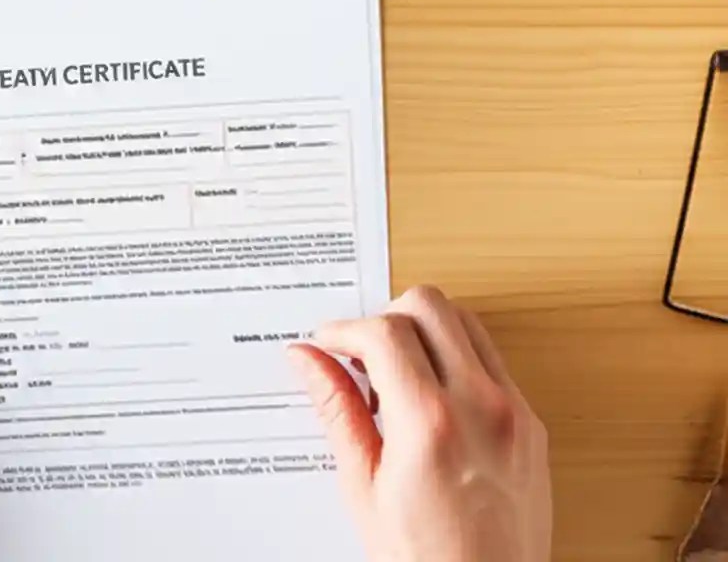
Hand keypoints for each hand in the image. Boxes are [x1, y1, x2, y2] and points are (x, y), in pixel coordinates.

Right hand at [291, 286, 550, 561]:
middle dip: (385, 316)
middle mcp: (482, 407)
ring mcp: (515, 412)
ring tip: (394, 376)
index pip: (384, 331)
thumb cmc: (425, 561)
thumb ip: (336, 410)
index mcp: (430, 424)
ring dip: (424, 331)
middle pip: (430, 306)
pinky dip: (455, 359)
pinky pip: (491, 361)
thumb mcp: (363, 486)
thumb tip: (308, 361)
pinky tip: (428, 398)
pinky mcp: (532, 424)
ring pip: (467, 322)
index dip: (344, 328)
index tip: (327, 344)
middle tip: (360, 352)